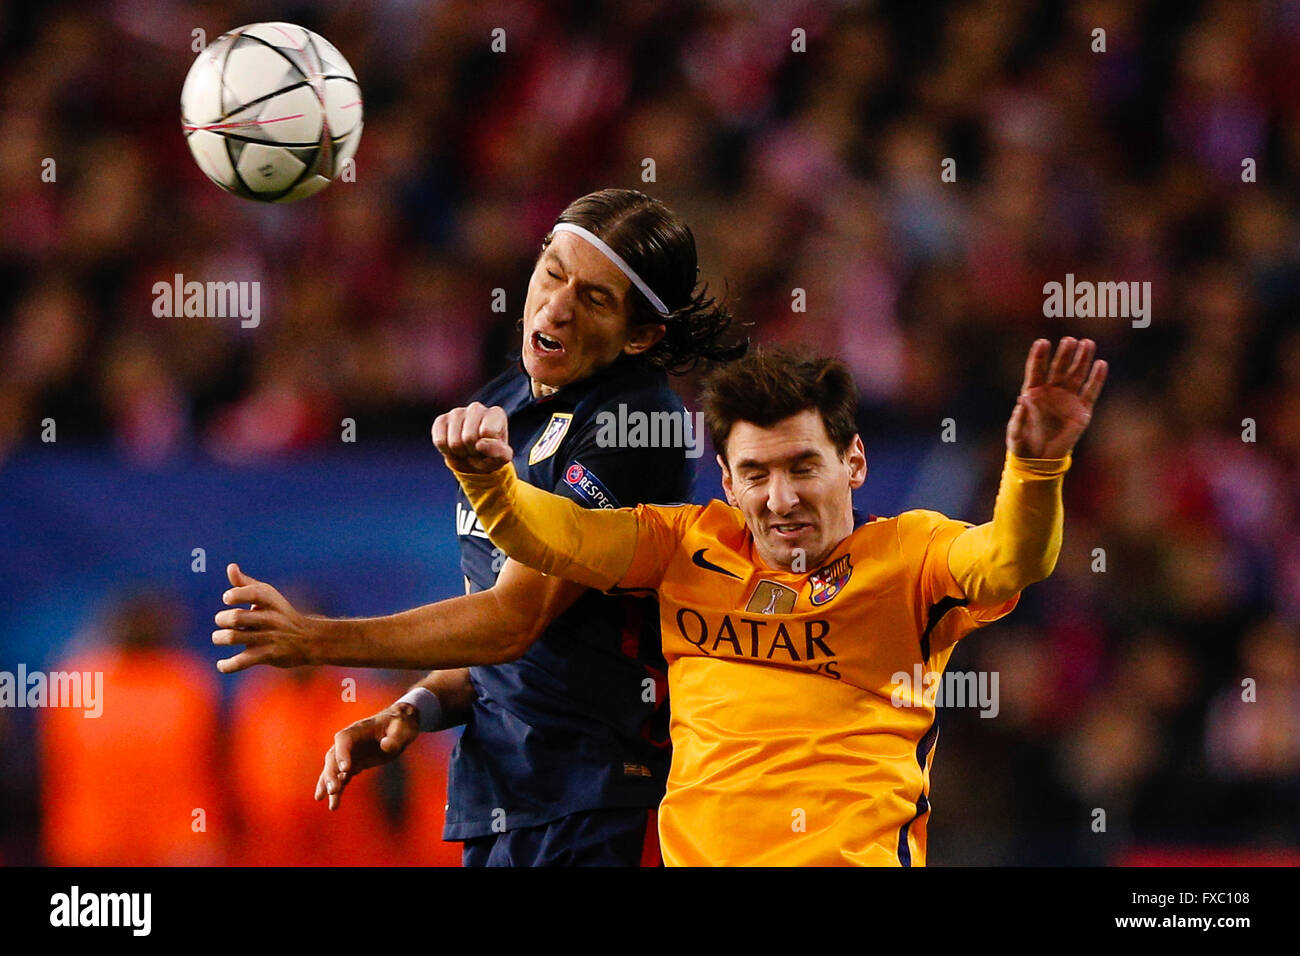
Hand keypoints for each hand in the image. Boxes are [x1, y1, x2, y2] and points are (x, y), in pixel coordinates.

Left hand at [212, 563, 315, 672]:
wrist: (310, 639)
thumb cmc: (281, 614)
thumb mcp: (268, 596)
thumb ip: (245, 584)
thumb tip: (230, 567)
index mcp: (270, 600)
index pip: (253, 593)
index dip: (237, 595)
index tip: (227, 598)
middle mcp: (271, 618)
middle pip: (237, 618)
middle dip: (222, 619)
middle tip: (223, 621)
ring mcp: (269, 637)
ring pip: (234, 638)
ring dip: (219, 638)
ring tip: (220, 638)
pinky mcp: (268, 655)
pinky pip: (242, 662)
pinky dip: (227, 665)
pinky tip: (222, 664)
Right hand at [314, 704, 420, 810]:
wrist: (399, 725)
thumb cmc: (401, 724)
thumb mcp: (403, 729)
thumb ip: (395, 737)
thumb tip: (386, 746)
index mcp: (359, 729)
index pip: (344, 739)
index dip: (342, 753)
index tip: (346, 769)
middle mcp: (350, 742)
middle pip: (334, 756)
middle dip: (331, 773)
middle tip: (333, 790)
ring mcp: (350, 754)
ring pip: (334, 770)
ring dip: (329, 785)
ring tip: (328, 802)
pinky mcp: (354, 764)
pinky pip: (342, 778)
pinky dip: (338, 790)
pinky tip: (333, 805)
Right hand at [432, 402, 512, 473]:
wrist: (472, 457)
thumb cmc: (491, 455)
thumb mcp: (502, 458)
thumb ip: (499, 452)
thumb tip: (480, 444)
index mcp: (496, 413)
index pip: (487, 432)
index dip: (487, 447)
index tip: (490, 446)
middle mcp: (476, 408)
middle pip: (469, 438)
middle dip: (472, 451)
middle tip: (476, 450)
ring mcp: (457, 412)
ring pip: (454, 442)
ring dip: (460, 452)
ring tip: (466, 448)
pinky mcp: (441, 420)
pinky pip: (440, 441)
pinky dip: (446, 450)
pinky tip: (453, 446)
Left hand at [1007, 337, 1106, 458]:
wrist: (1039, 459)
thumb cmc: (1022, 444)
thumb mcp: (1016, 432)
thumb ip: (1019, 416)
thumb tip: (1024, 399)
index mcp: (1032, 393)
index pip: (1036, 370)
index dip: (1039, 357)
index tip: (1042, 342)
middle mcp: (1051, 392)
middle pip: (1058, 368)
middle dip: (1064, 354)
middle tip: (1069, 340)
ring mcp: (1067, 400)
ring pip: (1076, 375)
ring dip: (1081, 359)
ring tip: (1087, 343)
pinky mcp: (1081, 411)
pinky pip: (1091, 392)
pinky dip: (1096, 379)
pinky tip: (1101, 364)